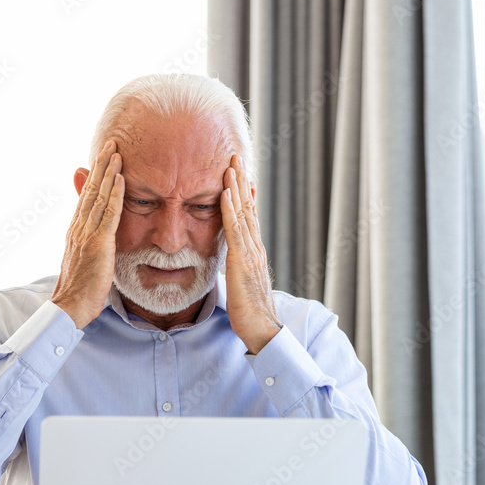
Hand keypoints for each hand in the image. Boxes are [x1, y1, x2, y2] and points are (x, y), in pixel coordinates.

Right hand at [51, 140, 124, 328]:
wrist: (70, 306)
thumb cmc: (81, 288)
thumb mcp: (85, 258)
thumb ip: (90, 241)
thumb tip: (96, 231)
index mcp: (76, 229)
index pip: (86, 195)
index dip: (95, 174)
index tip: (104, 155)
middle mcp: (79, 226)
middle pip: (90, 189)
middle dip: (101, 164)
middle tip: (110, 142)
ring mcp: (87, 233)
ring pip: (99, 196)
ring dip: (108, 172)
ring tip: (116, 151)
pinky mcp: (98, 244)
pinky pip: (109, 214)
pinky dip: (115, 194)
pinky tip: (120, 179)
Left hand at [220, 155, 281, 353]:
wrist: (261, 328)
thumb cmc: (248, 310)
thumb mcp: (240, 281)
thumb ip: (236, 266)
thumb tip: (228, 258)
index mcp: (253, 251)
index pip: (248, 215)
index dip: (242, 193)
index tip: (237, 172)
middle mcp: (255, 246)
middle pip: (248, 207)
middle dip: (241, 181)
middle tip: (235, 156)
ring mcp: (250, 252)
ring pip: (243, 213)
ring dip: (235, 187)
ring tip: (230, 165)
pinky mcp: (242, 261)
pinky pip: (234, 230)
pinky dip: (229, 209)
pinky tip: (224, 192)